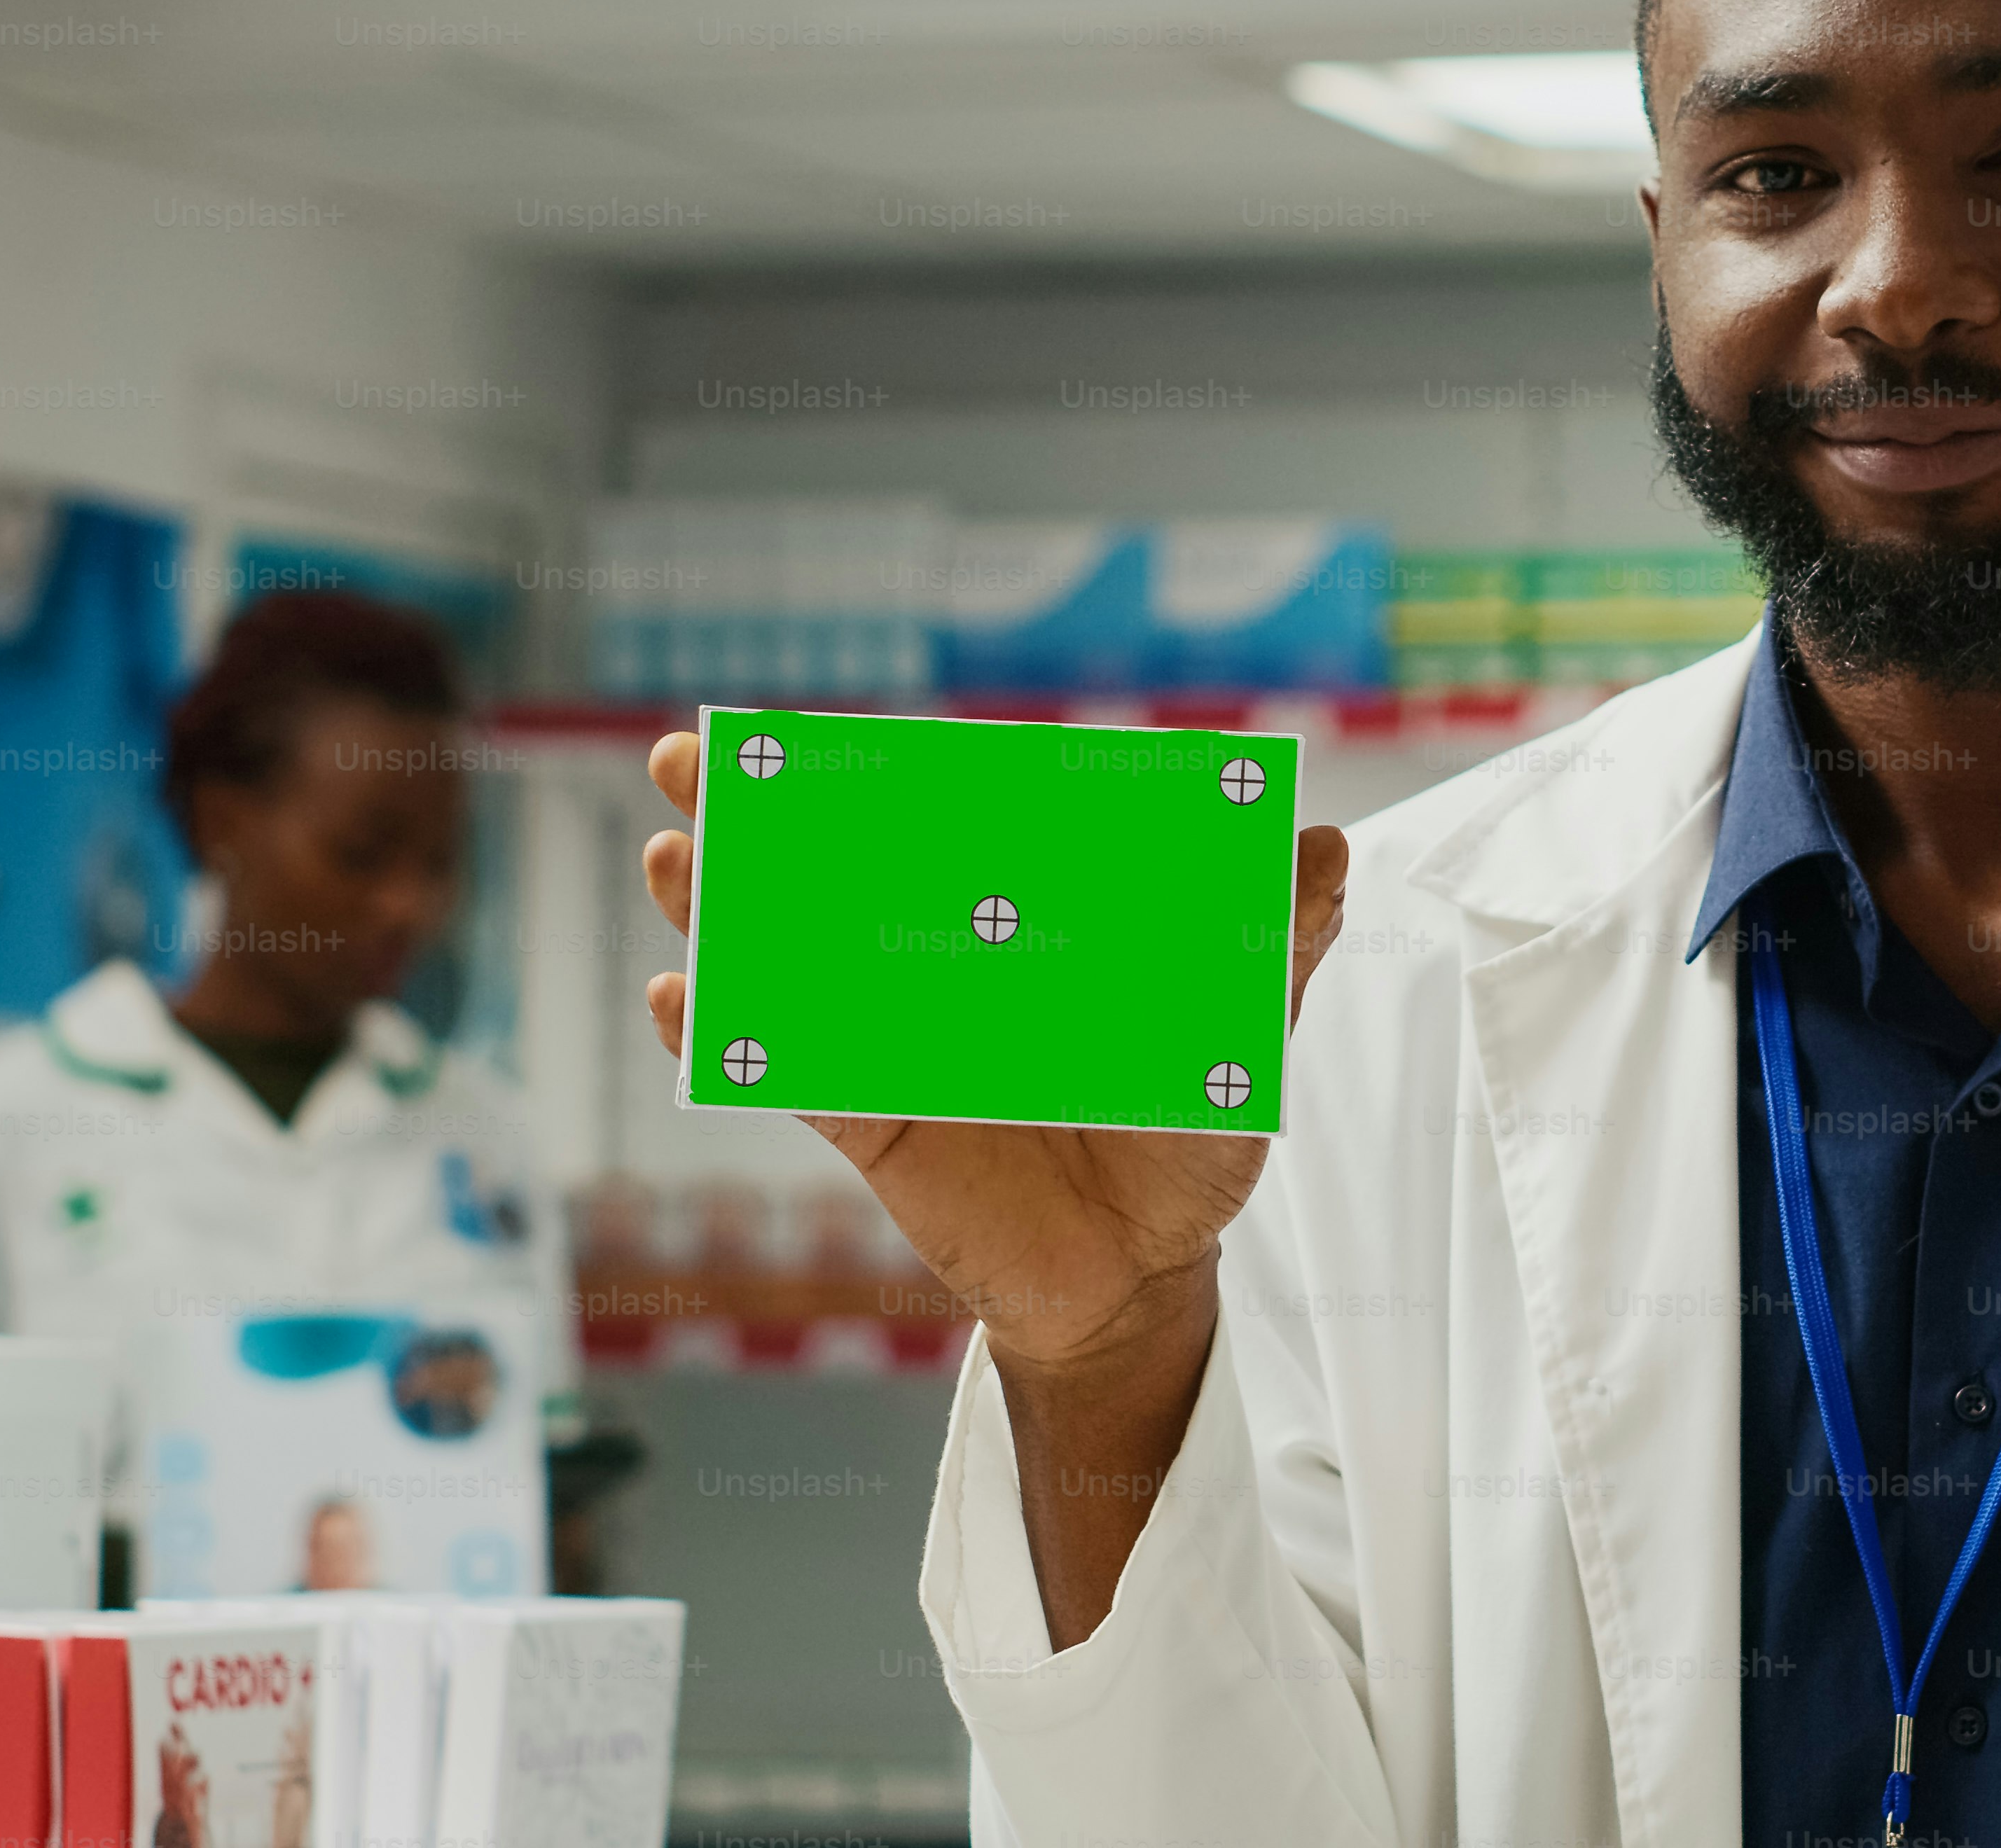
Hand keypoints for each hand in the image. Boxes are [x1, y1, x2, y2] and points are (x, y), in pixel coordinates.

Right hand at [644, 728, 1351, 1644]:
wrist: (1150, 1271)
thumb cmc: (1186, 1135)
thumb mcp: (1241, 1026)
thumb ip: (1279, 934)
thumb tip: (1325, 842)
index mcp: (1016, 929)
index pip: (938, 830)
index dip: (871, 777)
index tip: (810, 729)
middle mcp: (939, 971)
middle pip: (834, 878)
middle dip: (757, 818)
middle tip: (686, 760)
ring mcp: (898, 1043)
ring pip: (790, 963)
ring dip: (723, 910)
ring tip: (675, 857)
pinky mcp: (876, 1124)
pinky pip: (794, 1075)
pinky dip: (730, 1037)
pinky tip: (681, 999)